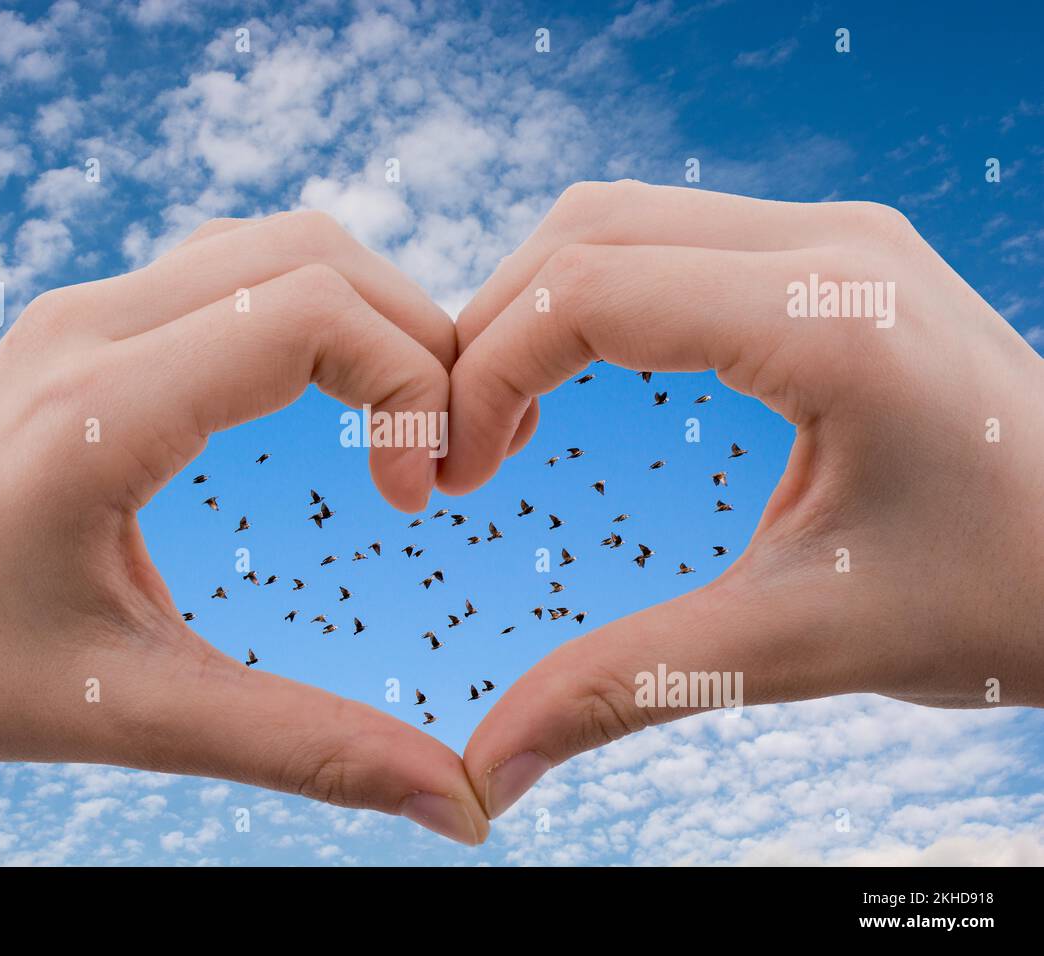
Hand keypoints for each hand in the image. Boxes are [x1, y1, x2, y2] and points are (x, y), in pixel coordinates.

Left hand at [0, 211, 490, 845]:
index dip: (410, 389)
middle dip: (416, 343)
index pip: (311, 312)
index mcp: (97, 413)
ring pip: (278, 245)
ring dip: (369, 318)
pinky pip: (233, 267)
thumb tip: (460, 807)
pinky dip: (312, 311)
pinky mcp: (87, 321)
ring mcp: (82, 310)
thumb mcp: (137, 716)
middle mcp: (88, 327)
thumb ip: (308, 750)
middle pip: (316, 255)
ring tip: (397, 427)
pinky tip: (323, 397)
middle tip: (435, 462)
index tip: (419, 501)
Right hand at [442, 180, 1043, 818]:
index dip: (484, 374)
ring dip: (538, 312)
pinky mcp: (832, 259)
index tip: (454, 477)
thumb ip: (627, 688)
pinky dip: (594, 302)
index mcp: (830, 320)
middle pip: (586, 233)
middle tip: (464, 455)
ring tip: (509, 425)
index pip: (589, 289)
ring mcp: (836, 238)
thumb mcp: (801, 645)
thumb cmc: (998, 602)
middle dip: (493, 335)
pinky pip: (669, 243)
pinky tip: (579, 383)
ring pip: (620, 224)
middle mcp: (832, 245)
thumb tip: (489, 770)